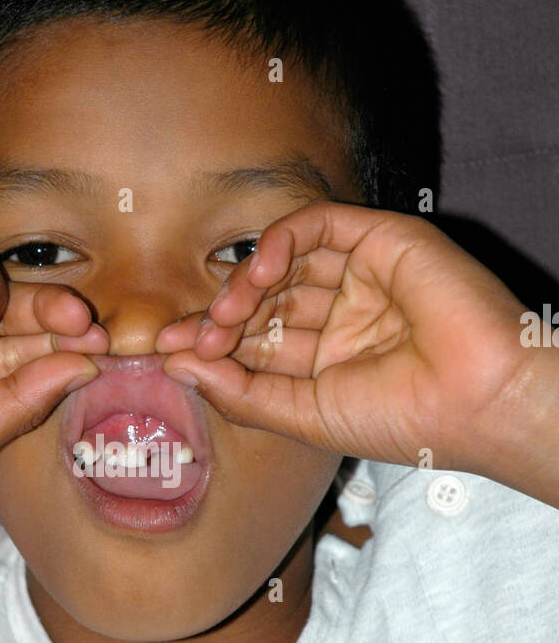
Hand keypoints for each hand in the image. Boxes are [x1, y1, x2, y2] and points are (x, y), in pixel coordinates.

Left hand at [157, 201, 532, 477]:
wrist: (475, 401)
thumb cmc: (401, 420)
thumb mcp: (303, 416)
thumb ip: (239, 390)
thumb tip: (174, 365)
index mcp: (327, 359)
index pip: (255, 339)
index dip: (211, 342)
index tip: (167, 352)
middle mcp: (341, 313)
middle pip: (262, 299)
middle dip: (219, 314)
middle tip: (187, 333)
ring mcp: (360, 275)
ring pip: (283, 261)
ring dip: (242, 282)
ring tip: (223, 313)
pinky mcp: (380, 239)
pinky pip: (317, 222)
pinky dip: (278, 240)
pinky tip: (258, 272)